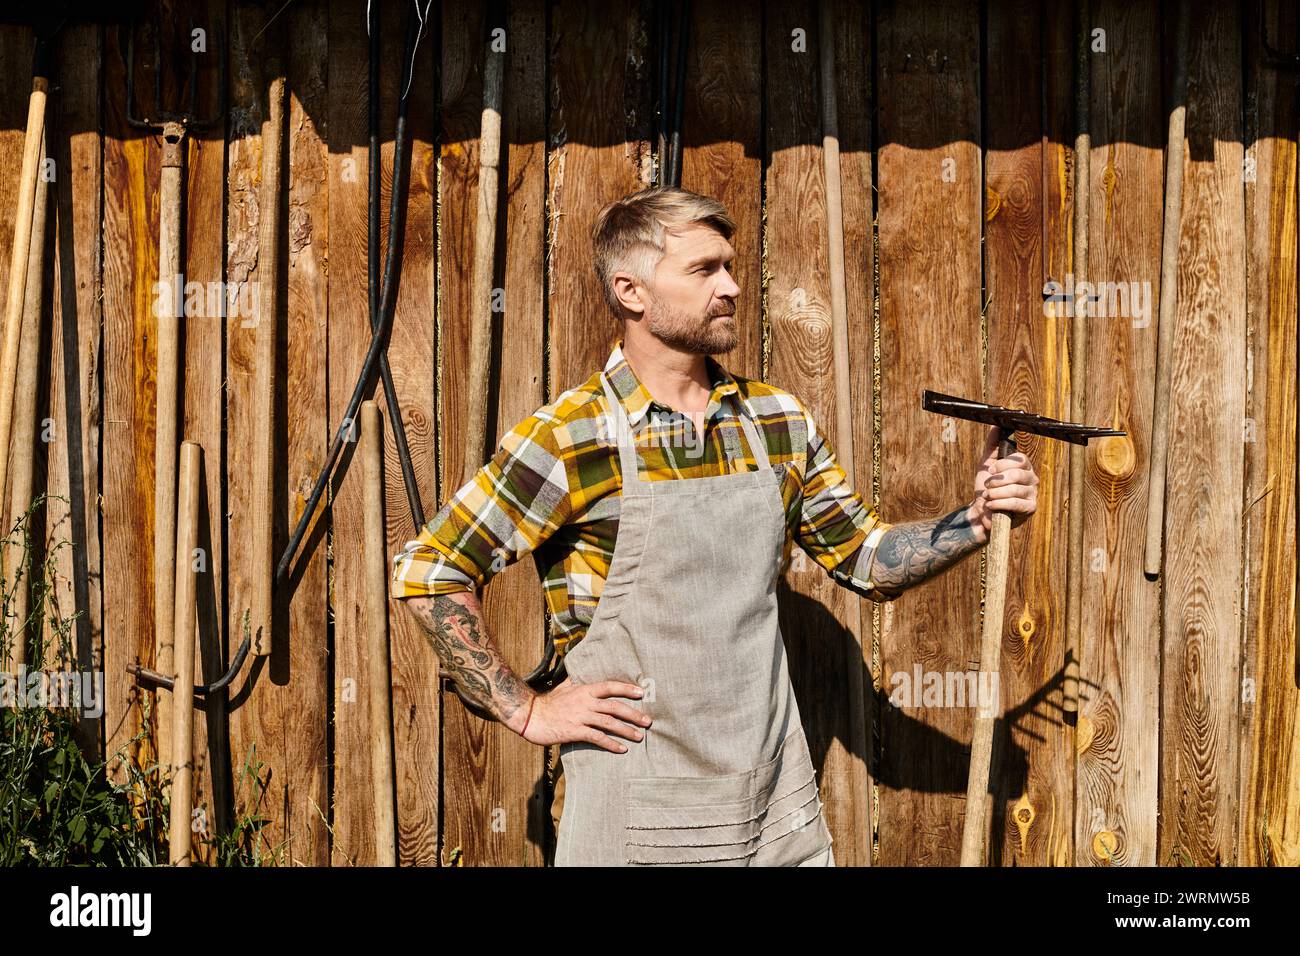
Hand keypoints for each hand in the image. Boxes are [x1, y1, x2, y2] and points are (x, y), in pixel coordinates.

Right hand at [518, 677, 651, 752]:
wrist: (530, 716)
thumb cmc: (548, 703)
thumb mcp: (564, 688)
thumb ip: (577, 682)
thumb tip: (584, 673)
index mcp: (584, 689)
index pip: (610, 686)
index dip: (626, 688)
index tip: (641, 693)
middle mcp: (585, 702)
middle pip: (614, 706)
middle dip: (633, 714)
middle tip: (648, 721)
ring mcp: (580, 717)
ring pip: (609, 723)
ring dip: (626, 730)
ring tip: (640, 736)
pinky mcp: (575, 731)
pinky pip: (597, 738)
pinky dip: (611, 744)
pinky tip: (622, 749)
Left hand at [966, 425, 1038, 538]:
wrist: (981, 512)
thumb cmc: (986, 488)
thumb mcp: (986, 464)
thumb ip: (992, 445)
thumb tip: (996, 424)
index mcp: (1024, 466)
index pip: (1020, 459)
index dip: (1003, 464)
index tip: (990, 470)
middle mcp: (1032, 479)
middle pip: (1018, 474)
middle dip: (997, 480)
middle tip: (987, 486)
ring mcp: (1033, 494)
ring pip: (1015, 489)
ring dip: (996, 493)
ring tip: (987, 496)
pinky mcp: (1030, 509)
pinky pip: (1015, 503)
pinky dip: (999, 503)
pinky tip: (991, 505)